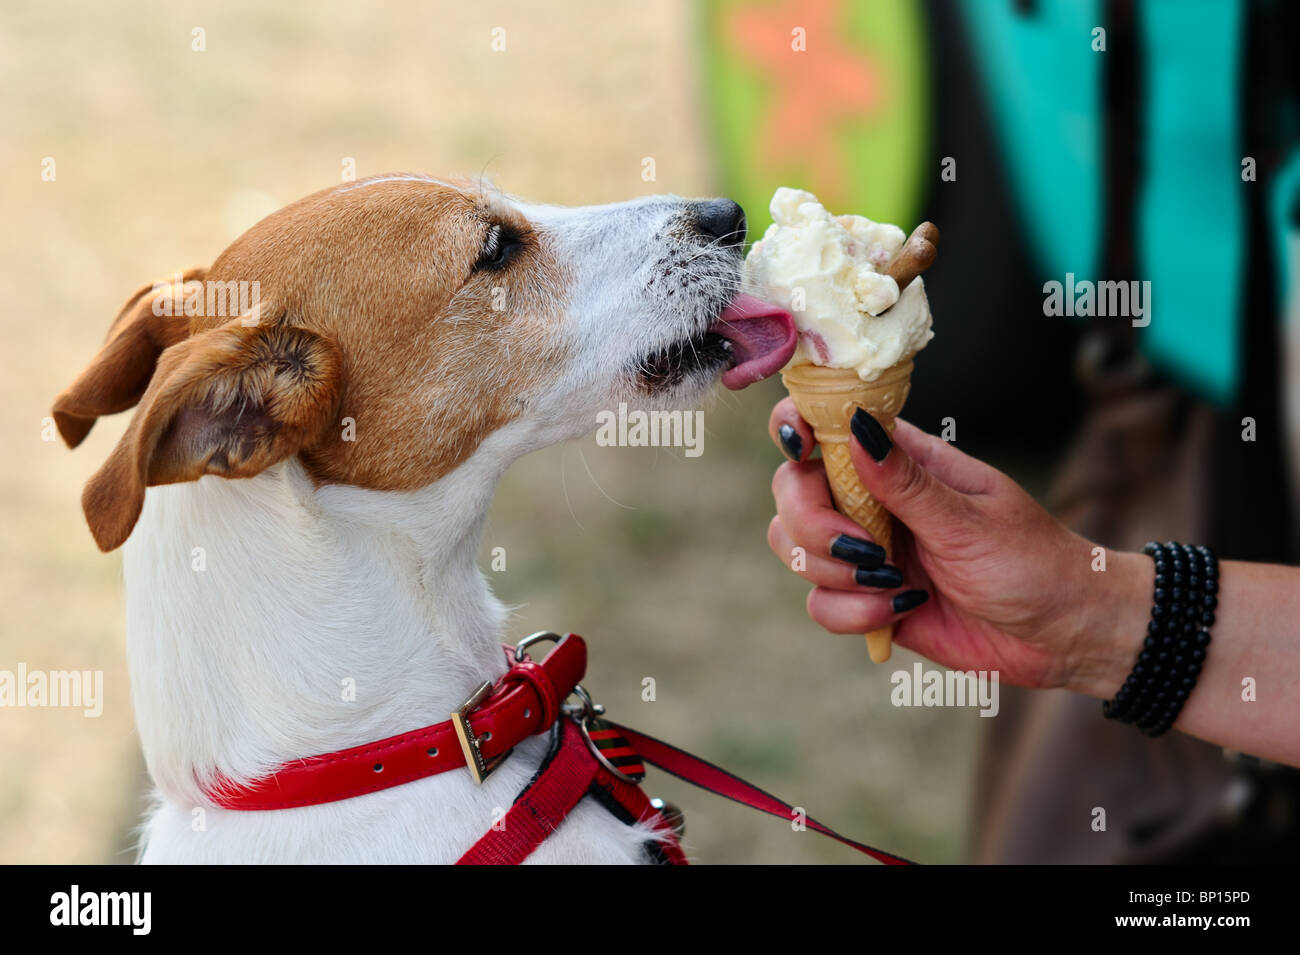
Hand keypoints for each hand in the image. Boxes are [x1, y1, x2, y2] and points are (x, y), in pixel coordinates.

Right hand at [767, 401, 1147, 693]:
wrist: (1060, 635)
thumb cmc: (1032, 562)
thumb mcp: (970, 520)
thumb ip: (906, 483)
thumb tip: (858, 427)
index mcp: (899, 460)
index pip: (824, 424)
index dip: (796, 428)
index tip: (802, 451)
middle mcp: (871, 499)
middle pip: (791, 490)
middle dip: (813, 524)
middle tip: (866, 550)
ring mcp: (864, 550)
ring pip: (794, 548)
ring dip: (835, 575)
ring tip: (895, 585)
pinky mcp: (864, 599)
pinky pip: (820, 604)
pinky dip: (853, 614)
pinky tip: (901, 610)